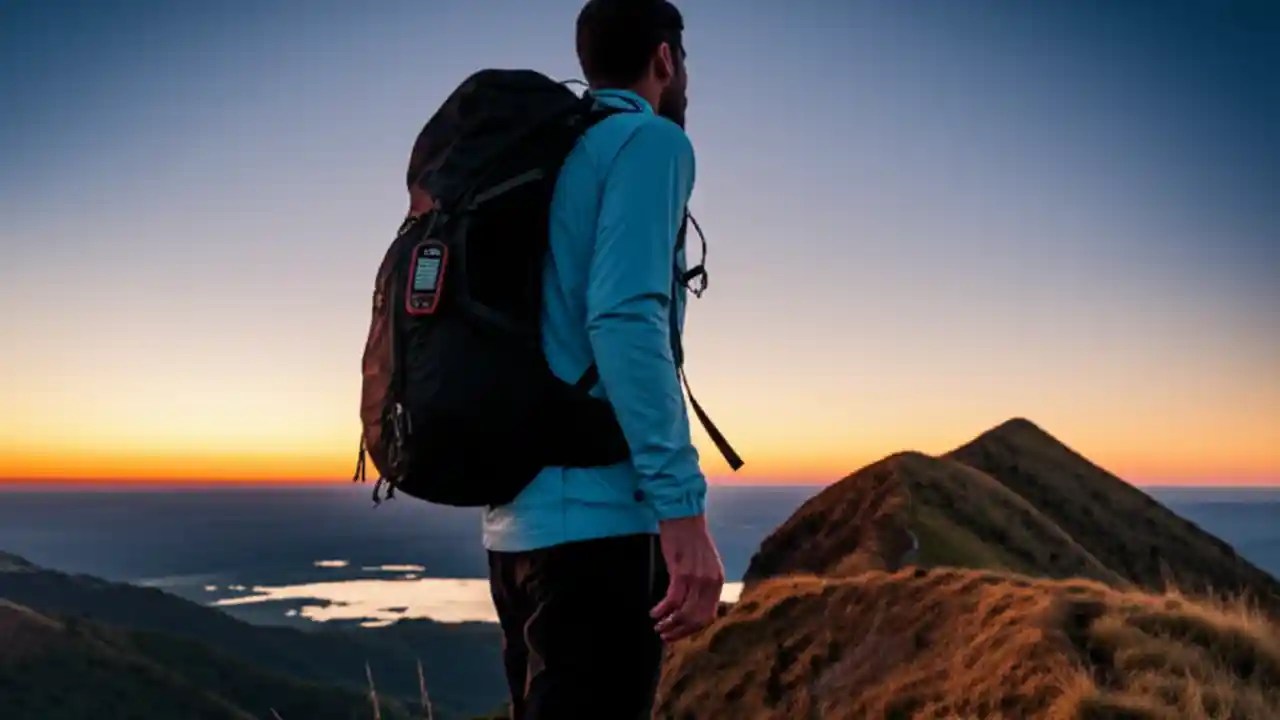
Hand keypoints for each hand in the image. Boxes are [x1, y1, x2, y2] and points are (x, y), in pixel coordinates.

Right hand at [650, 514, 724, 641]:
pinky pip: (672, 600)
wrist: (684, 517)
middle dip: (679, 631)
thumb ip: (704, 583)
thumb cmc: (691, 539)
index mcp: (717, 581)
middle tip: (665, 636)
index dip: (692, 629)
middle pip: (696, 619)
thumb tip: (694, 604)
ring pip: (684, 612)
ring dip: (669, 624)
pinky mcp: (682, 572)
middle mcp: (710, 582)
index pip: (708, 616)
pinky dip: (662, 610)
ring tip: (658, 627)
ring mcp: (697, 578)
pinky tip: (653, 612)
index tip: (679, 634)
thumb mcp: (705, 563)